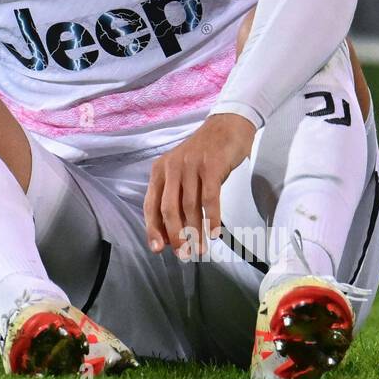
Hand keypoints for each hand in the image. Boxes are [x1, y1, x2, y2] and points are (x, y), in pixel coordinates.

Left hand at [144, 113, 256, 258]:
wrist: (227, 125)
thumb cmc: (205, 154)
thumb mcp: (183, 172)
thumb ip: (175, 197)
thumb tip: (172, 232)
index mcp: (160, 171)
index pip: (151, 204)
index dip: (153, 228)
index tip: (158, 248)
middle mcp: (171, 168)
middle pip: (168, 209)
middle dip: (175, 235)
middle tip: (184, 254)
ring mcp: (190, 166)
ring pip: (190, 206)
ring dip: (196, 232)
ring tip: (201, 249)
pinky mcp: (210, 166)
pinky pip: (209, 198)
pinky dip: (212, 218)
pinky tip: (214, 233)